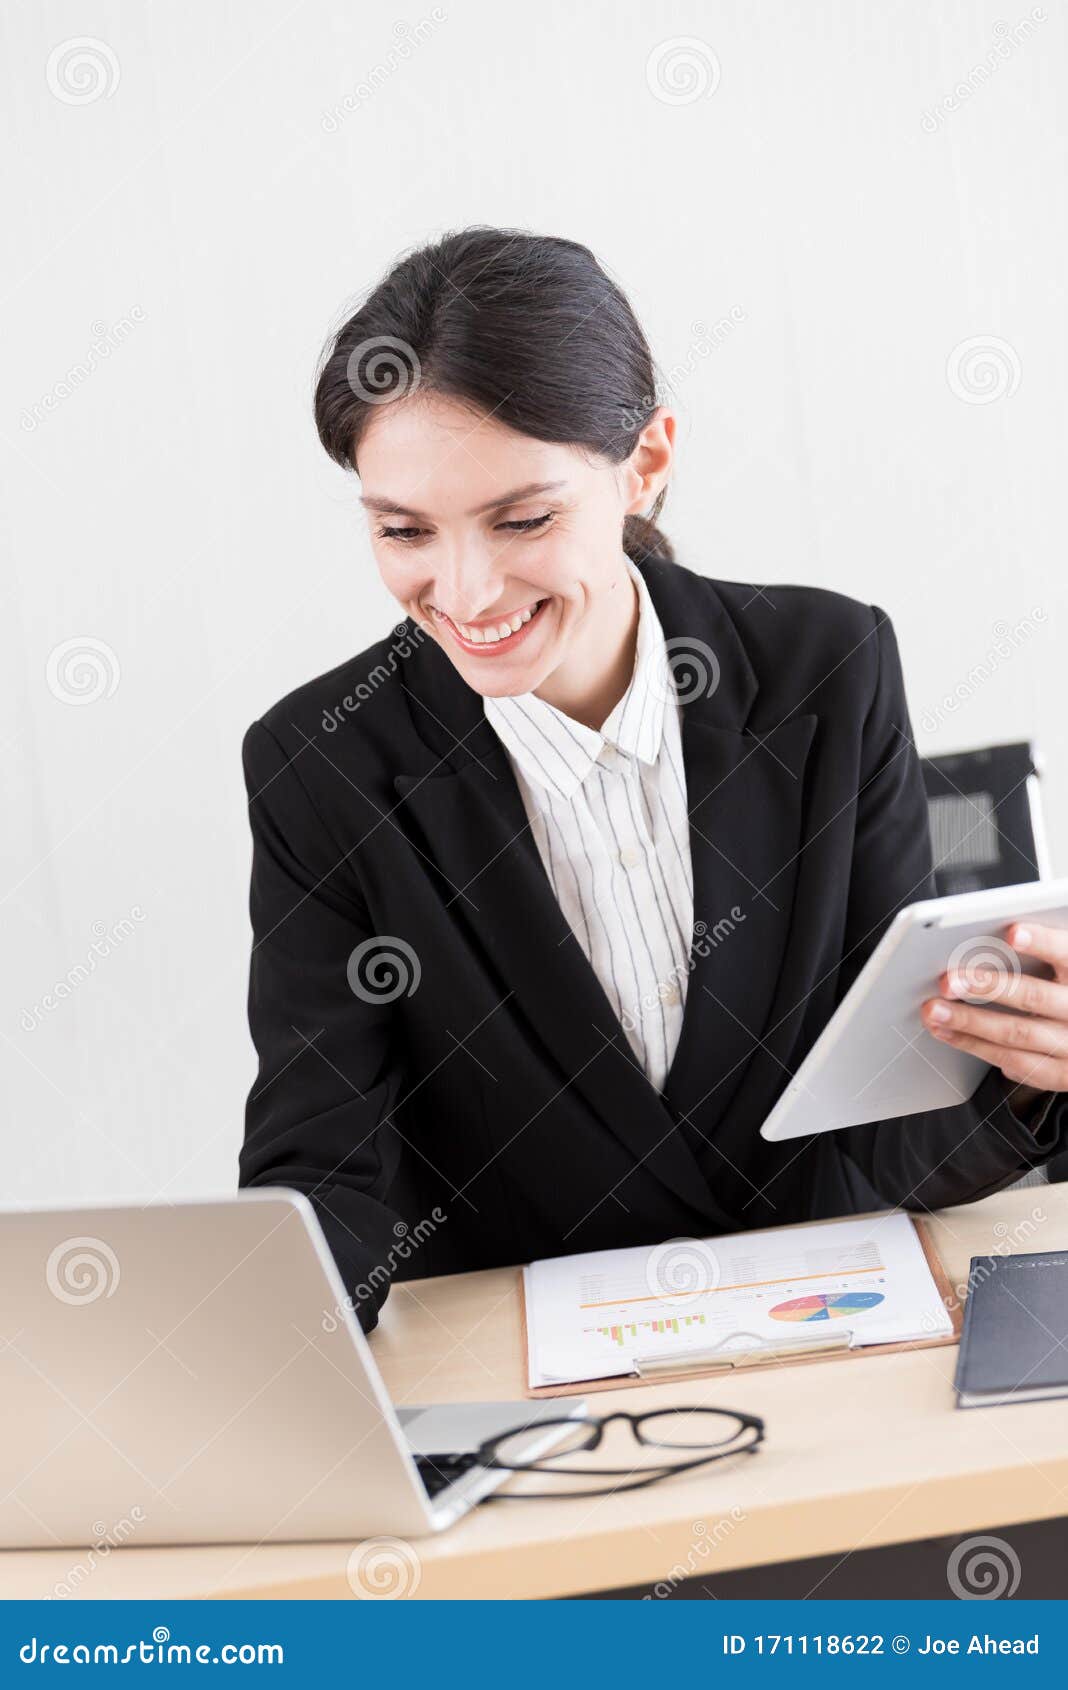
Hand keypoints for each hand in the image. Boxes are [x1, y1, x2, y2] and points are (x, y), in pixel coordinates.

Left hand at [921, 921, 1067, 1109]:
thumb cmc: (1066, 990)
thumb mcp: (1062, 971)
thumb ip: (1043, 956)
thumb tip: (995, 936)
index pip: (1065, 953)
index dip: (1041, 942)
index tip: (1012, 933)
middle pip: (1034, 997)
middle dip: (986, 987)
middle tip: (948, 982)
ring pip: (1017, 1033)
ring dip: (969, 1022)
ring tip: (935, 1011)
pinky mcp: (1061, 1073)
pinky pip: (1014, 1062)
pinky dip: (976, 1046)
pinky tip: (949, 1033)